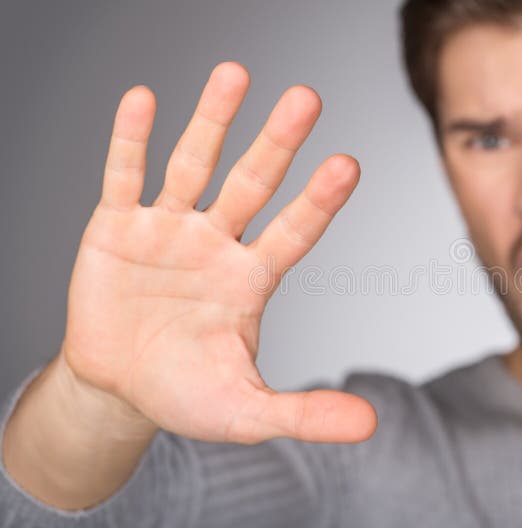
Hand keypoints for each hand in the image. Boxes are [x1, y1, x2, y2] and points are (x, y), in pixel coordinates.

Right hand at [60, 62, 376, 444]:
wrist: (118, 388)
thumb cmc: (185, 393)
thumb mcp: (245, 411)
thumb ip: (304, 414)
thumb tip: (370, 425)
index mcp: (251, 279)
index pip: (294, 232)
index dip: (318, 201)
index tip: (349, 165)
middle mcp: (216, 242)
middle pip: (251, 183)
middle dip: (276, 143)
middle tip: (307, 99)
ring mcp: (168, 230)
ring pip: (194, 165)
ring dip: (212, 121)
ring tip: (236, 74)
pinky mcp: (116, 228)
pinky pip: (124, 178)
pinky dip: (131, 142)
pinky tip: (142, 101)